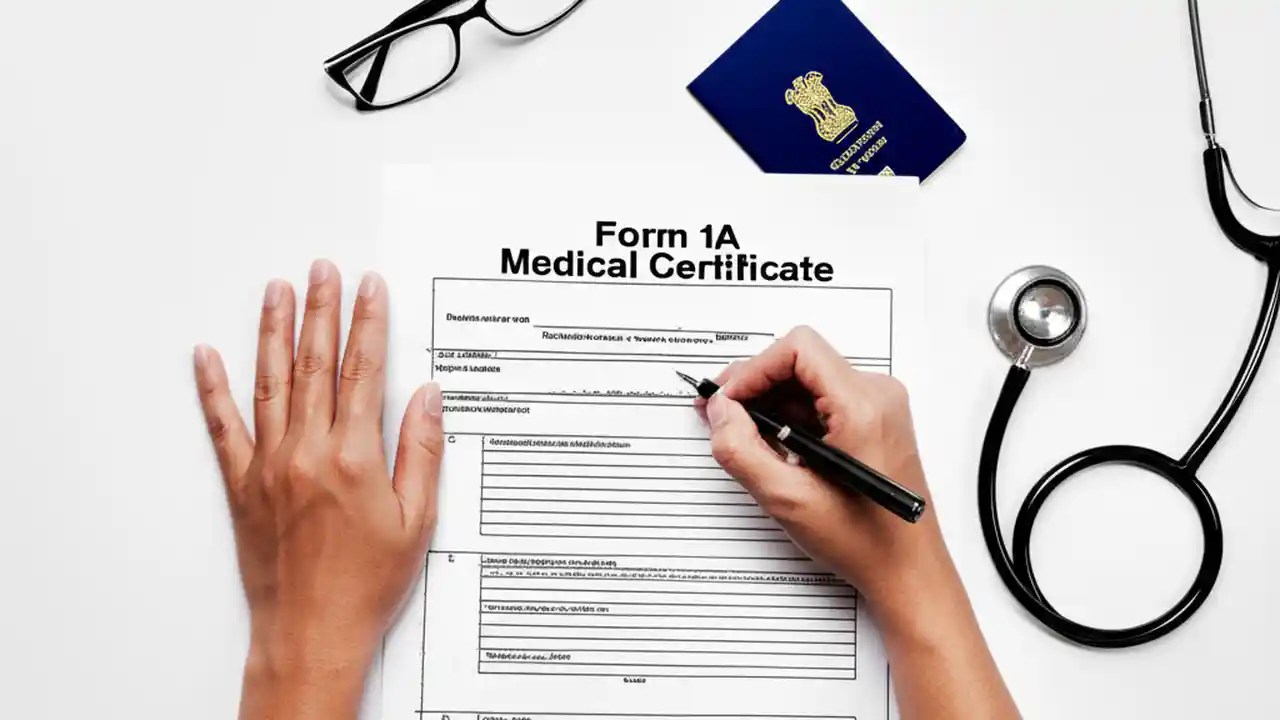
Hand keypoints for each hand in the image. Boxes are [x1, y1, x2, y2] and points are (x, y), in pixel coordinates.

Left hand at [193, 260, 443, 718]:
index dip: (367, 323)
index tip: (369, 288)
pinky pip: (223, 427)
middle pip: (314, 364)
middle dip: (321, 311)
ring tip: (277, 291)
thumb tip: (427, 397)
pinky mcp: (242, 485)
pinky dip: (213, 389)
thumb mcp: (416, 520)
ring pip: (271, 382)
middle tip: (323, 271)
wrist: (311, 631)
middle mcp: (308, 452)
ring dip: (274, 331)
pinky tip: (207, 358)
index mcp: (355, 458)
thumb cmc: (366, 584)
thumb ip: (421, 451)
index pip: (362, 372)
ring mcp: (270, 465)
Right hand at [701, 326, 947, 628]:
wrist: (907, 570)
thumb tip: (720, 412)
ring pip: (807, 381)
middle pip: (801, 361)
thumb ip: (742, 450)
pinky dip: (791, 417)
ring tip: (751, 442)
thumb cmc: (866, 541)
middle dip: (757, 386)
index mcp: (863, 407)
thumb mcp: (789, 499)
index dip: (754, 369)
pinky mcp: (873, 420)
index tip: (729, 399)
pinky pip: (821, 400)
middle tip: (724, 417)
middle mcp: (877, 397)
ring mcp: (877, 407)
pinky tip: (778, 450)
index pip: (799, 349)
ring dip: (772, 405)